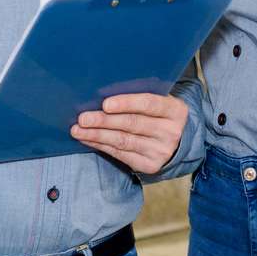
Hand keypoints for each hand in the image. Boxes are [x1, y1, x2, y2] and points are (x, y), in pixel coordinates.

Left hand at [71, 93, 187, 174]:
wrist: (178, 142)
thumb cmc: (159, 114)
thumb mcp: (160, 101)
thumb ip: (140, 94)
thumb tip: (104, 89)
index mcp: (175, 110)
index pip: (149, 104)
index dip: (126, 103)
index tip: (105, 104)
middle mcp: (171, 132)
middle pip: (132, 124)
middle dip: (104, 121)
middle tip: (83, 118)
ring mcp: (161, 151)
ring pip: (123, 141)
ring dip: (97, 135)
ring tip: (78, 130)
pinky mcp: (150, 165)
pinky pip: (121, 155)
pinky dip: (102, 146)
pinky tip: (89, 140)